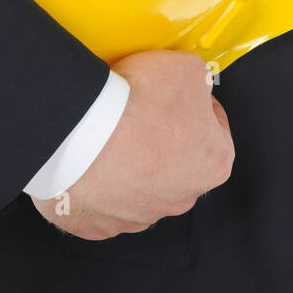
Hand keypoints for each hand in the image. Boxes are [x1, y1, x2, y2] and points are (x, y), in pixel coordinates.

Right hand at [31, 50, 234, 239]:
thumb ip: (200, 79)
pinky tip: (88, 158)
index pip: (214, 127)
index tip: (176, 95)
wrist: (78, 136)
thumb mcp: (187, 68)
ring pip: (139, 184)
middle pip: (177, 161)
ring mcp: (139, 216)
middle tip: (139, 113)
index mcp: (214, 162)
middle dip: (160, 137)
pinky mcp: (99, 224)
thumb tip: (194, 81)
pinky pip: (101, 200)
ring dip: (128, 163)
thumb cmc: (134, 111)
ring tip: (109, 134)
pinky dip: (96, 182)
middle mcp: (181, 197)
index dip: (193, 103)